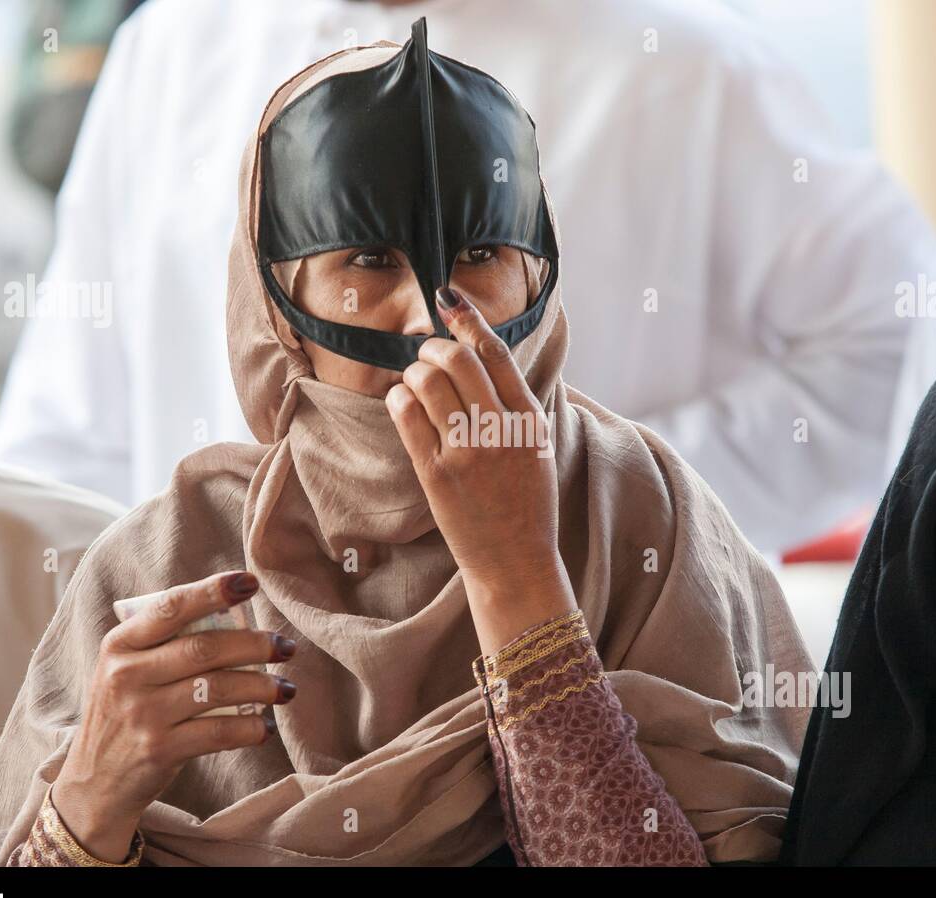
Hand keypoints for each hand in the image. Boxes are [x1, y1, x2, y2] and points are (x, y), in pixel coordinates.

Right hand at [52, 571, 295, 861]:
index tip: (250, 582)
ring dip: (262, 686)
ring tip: (286, 688)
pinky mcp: (159, 750)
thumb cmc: (125, 712)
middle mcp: (126, 675)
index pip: (170, 607)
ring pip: (216, 688)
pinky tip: (265, 727)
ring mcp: (142, 714)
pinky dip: (250, 728)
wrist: (94, 781)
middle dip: (255, 644)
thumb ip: (165, 642)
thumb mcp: (127, 670)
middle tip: (286, 646)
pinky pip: (218, 732)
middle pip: (204, 648)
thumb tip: (234, 613)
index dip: (212, 591)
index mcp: (119, 644)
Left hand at [386, 287, 575, 654]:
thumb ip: (515, 404)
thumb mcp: (537, 447)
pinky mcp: (436, 474)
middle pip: (458, 359)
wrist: (515, 561)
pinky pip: (407, 415)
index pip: (496, 353)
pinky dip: (399, 397)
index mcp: (530, 419)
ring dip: (414, 371)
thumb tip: (481, 354)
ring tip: (415, 381)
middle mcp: (500, 430)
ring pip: (428, 381)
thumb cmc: (526, 504)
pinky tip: (401, 401)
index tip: (448, 298)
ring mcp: (467, 452)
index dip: (469, 319)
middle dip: (434, 345)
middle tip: (426, 351)